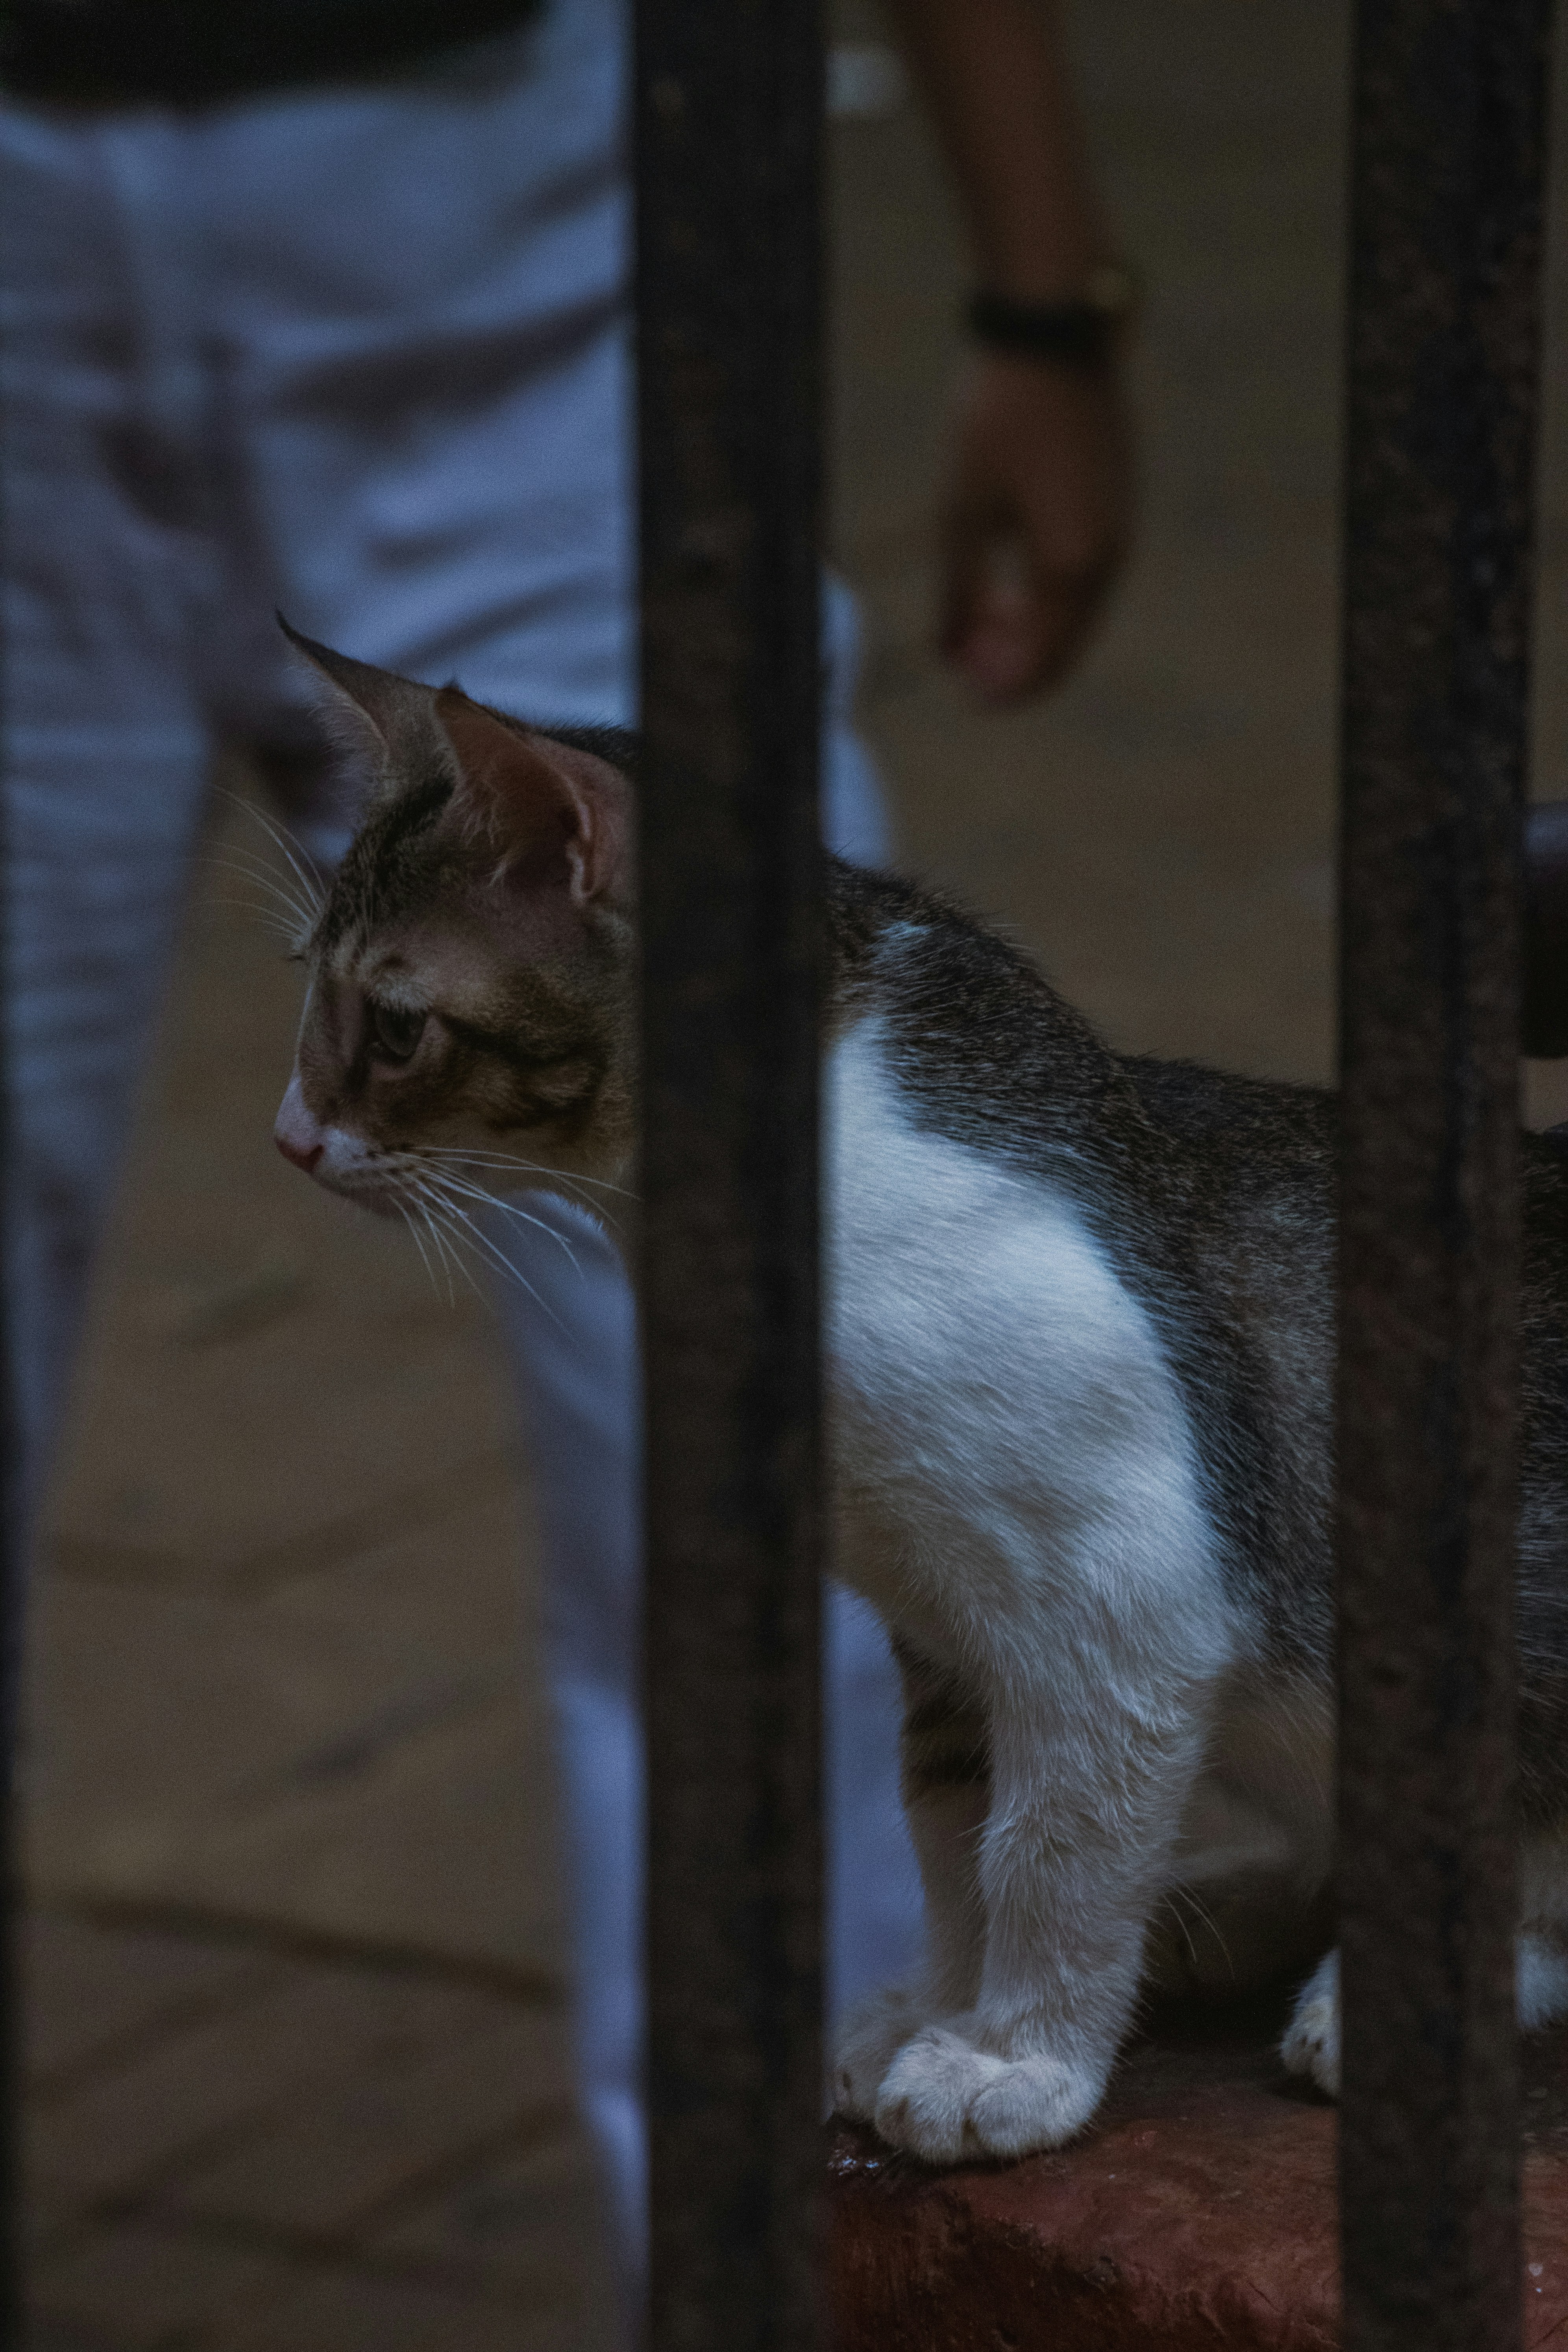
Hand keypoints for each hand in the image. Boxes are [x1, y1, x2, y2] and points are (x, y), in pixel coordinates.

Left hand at [937, 351, 1131, 703]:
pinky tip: (1009, 586)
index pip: (1042, 662)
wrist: (1051, 336)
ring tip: (981, 624)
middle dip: (1016, 667)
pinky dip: (1049, 598)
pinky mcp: (1116, 507)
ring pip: (1076, 615)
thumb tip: (948, 653)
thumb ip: (957, 591)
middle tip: (966, 666)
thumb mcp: (961, 513)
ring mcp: (1119, 532)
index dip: (1002, 690)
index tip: (964, 693)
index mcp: (1071, 567)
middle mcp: (1108, 558)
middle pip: (1065, 648)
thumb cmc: (996, 421)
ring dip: (1031, 632)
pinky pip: (1086, 579)